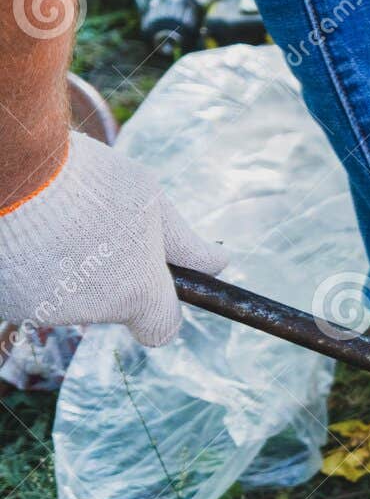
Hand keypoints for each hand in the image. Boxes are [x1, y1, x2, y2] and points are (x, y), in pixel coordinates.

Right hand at [0, 133, 225, 346]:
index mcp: (137, 294)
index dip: (158, 305)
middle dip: (106, 276)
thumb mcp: (150, 202)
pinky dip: (28, 269)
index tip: (151, 283)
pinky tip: (25, 234)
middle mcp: (92, 314)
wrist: (10, 170)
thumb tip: (220, 264)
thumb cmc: (87, 180)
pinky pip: (27, 291)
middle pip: (110, 305)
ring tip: (52, 225)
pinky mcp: (7, 303)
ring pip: (65, 298)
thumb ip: (185, 242)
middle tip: (89, 229)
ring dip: (65, 270)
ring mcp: (45, 312)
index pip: (161, 328)